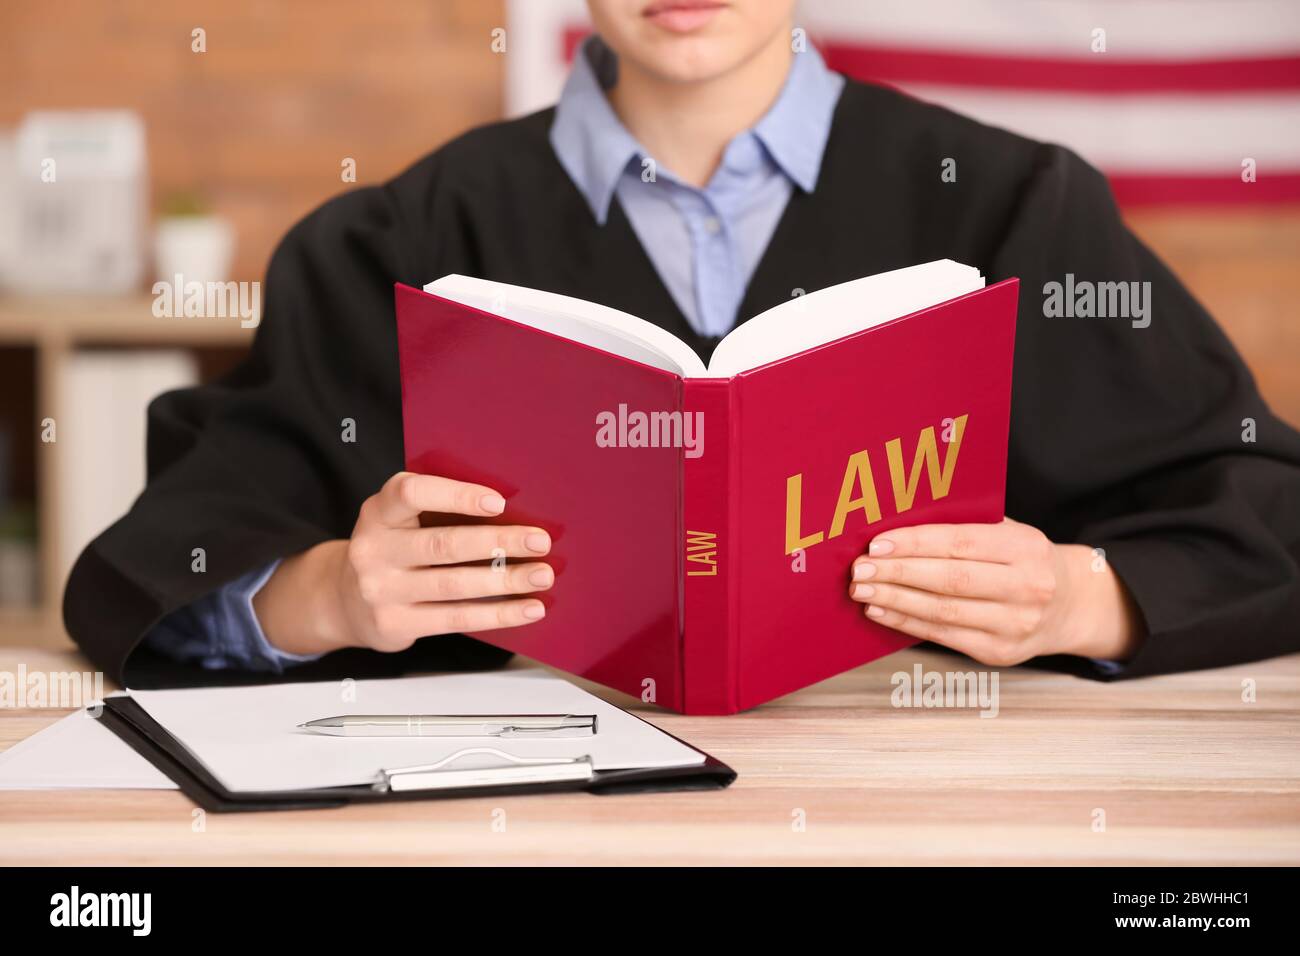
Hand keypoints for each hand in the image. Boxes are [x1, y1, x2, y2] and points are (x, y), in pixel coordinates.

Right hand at [254, 472, 552, 655]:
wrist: (345, 600)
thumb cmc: (394, 548)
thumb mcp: (401, 520)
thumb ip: (439, 512)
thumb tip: (515, 513)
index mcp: (379, 511)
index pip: (412, 493)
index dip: (456, 496)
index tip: (498, 501)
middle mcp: (374, 548)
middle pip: (443, 544)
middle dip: (497, 542)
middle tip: (540, 541)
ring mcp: (381, 589)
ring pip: (454, 585)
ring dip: (505, 580)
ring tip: (542, 576)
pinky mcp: (395, 623)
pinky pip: (456, 619)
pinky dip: (498, 614)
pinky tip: (528, 608)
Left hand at [848, 518, 1141, 666]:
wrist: (1069, 605)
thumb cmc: (1023, 560)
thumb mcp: (1009, 532)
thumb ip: (966, 526)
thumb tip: (899, 525)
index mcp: (1025, 547)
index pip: (960, 543)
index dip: (915, 544)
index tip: (877, 544)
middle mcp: (1026, 587)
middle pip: (950, 580)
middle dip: (898, 574)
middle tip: (861, 569)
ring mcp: (1015, 624)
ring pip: (943, 611)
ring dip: (895, 600)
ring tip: (863, 590)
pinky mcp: (999, 653)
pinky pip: (943, 636)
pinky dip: (906, 622)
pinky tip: (881, 611)